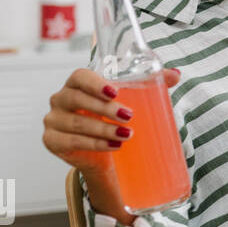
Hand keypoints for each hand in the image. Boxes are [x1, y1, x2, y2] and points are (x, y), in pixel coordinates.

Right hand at [42, 67, 182, 225]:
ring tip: (126, 135)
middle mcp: (61, 99)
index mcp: (77, 83)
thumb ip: (152, 83)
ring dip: (103, 129)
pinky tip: (113, 146)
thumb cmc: (115, 118)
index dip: (95, 83)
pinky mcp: (52, 141)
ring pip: (76, 123)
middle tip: (129, 116)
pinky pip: (71, 142)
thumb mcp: (133, 99)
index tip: (116, 92)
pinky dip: (94, 144)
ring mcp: (53, 120)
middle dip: (104, 109)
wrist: (105, 151)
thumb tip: (175, 75)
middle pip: (77, 99)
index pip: (79, 77)